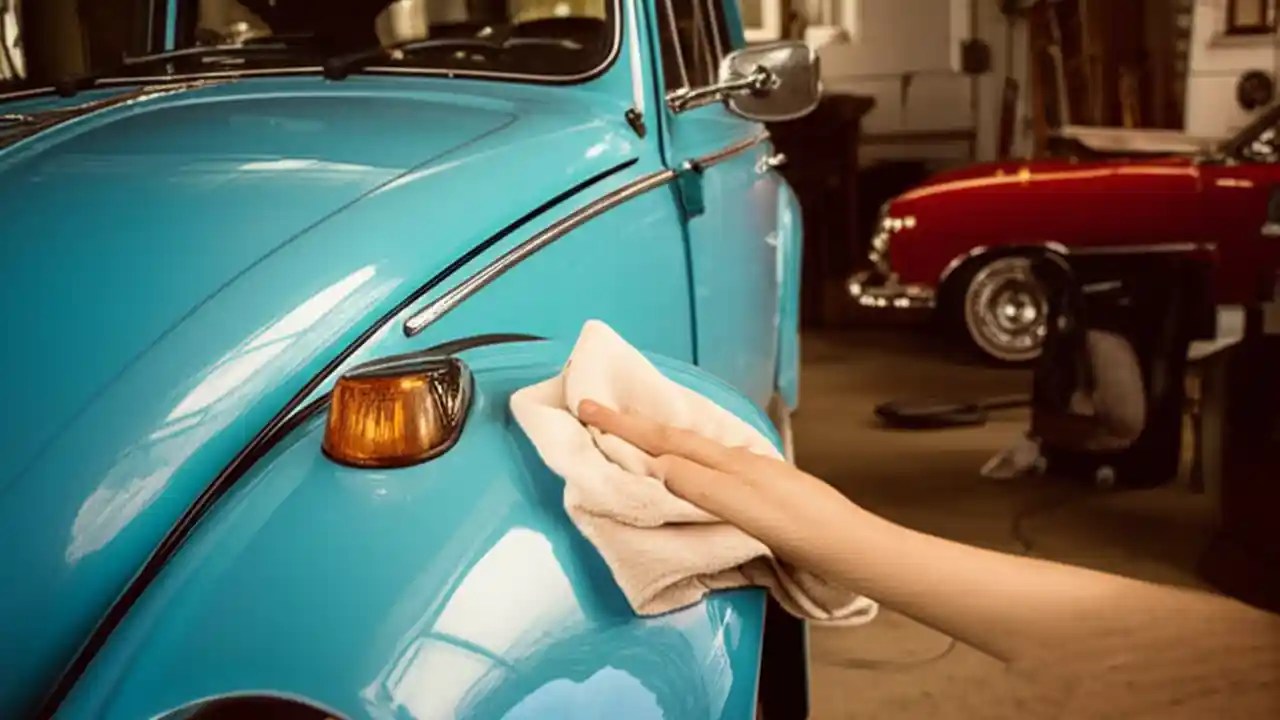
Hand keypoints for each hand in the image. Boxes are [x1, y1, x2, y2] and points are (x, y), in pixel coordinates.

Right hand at [576, 399, 864, 574]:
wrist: (856, 548)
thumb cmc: (806, 533)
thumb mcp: (748, 510)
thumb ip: (703, 487)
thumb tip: (657, 466)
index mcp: (732, 464)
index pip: (667, 442)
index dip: (625, 427)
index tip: (588, 408)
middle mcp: (740, 462)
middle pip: (678, 438)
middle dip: (634, 424)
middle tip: (596, 409)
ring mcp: (754, 475)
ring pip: (694, 450)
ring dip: (658, 439)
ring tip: (632, 430)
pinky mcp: (765, 492)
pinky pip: (710, 467)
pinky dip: (684, 460)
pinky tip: (690, 467)